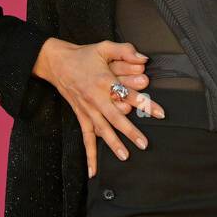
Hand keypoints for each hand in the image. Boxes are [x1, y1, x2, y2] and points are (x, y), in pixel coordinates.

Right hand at [32, 38, 164, 176]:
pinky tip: (93, 170)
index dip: (145, 104)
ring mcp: (87, 109)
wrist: (57, 62)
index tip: (160, 113)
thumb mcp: (104, 46)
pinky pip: (86, 137)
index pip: (128, 95)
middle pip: (115, 117)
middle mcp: (96, 98)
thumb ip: (125, 50)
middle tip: (144, 143)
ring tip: (125, 156)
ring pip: (101, 130)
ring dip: (113, 144)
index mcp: (104, 81)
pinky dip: (89, 154)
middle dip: (130, 131)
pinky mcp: (80, 116)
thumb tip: (144, 58)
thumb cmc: (83, 55)